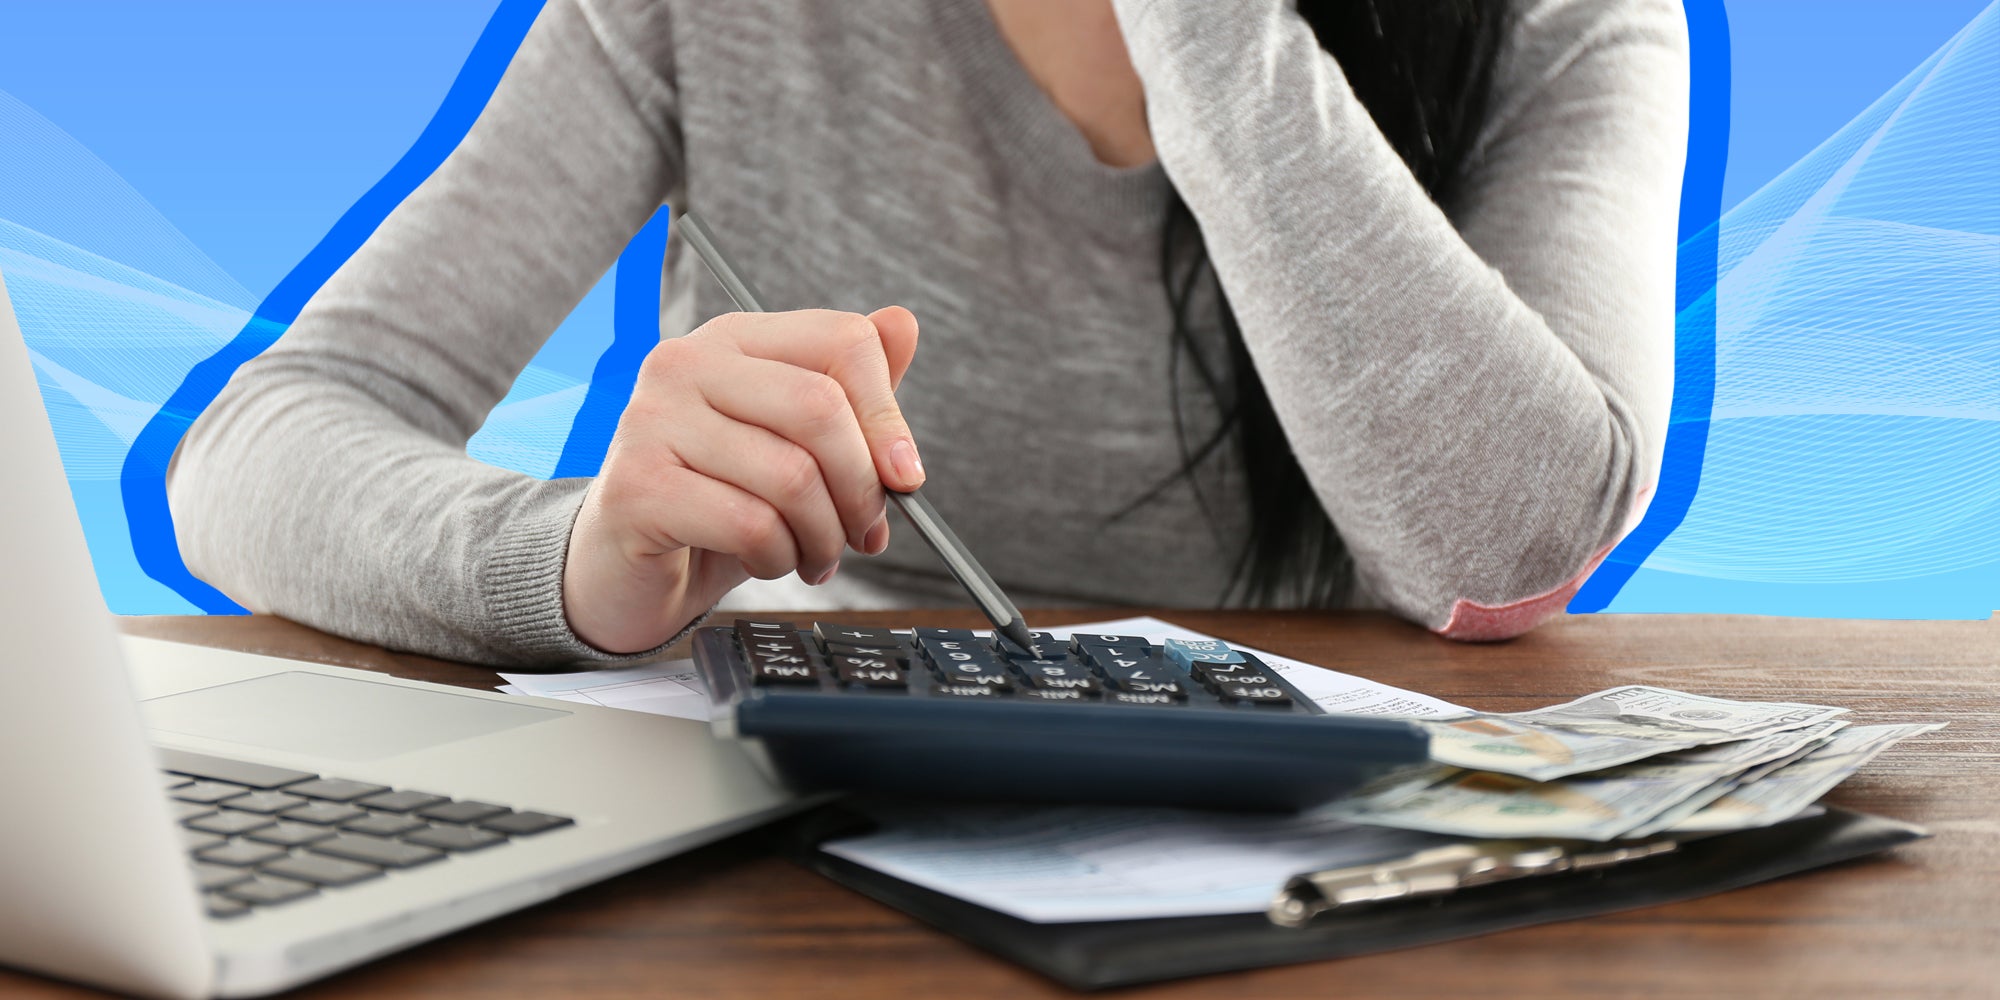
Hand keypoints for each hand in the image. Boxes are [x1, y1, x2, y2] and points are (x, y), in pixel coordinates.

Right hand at [562, 307, 922, 652]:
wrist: (625, 570)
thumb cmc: (715, 502)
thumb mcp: (793, 446)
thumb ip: (847, 389)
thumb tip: (903, 325)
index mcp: (734, 339)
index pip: (840, 341)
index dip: (888, 415)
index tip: (905, 474)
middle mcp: (686, 364)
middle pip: (821, 408)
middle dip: (862, 488)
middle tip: (865, 532)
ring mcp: (652, 421)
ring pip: (792, 476)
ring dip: (823, 536)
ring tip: (814, 555)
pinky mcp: (637, 487)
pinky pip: (751, 524)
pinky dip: (779, 558)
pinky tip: (769, 562)